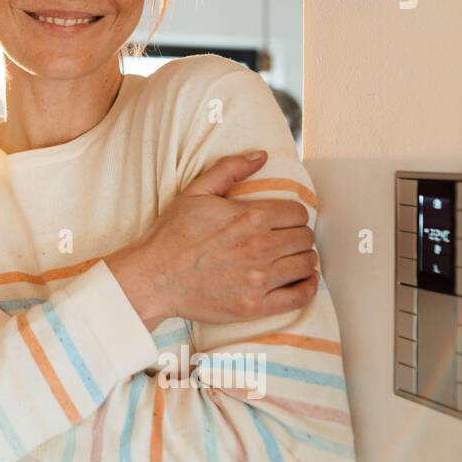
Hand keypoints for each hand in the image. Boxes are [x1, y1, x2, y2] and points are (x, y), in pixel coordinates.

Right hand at [106, 150, 319, 329]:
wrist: (154, 277)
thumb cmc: (173, 235)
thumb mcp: (196, 193)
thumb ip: (229, 169)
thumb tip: (261, 155)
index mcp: (251, 218)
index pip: (298, 213)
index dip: (293, 215)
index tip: (283, 220)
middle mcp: (260, 247)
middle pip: (305, 238)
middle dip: (297, 236)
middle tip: (284, 239)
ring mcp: (260, 279)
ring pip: (306, 264)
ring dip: (302, 259)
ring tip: (289, 258)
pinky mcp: (256, 305)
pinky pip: (300, 296)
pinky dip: (307, 286)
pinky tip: (300, 280)